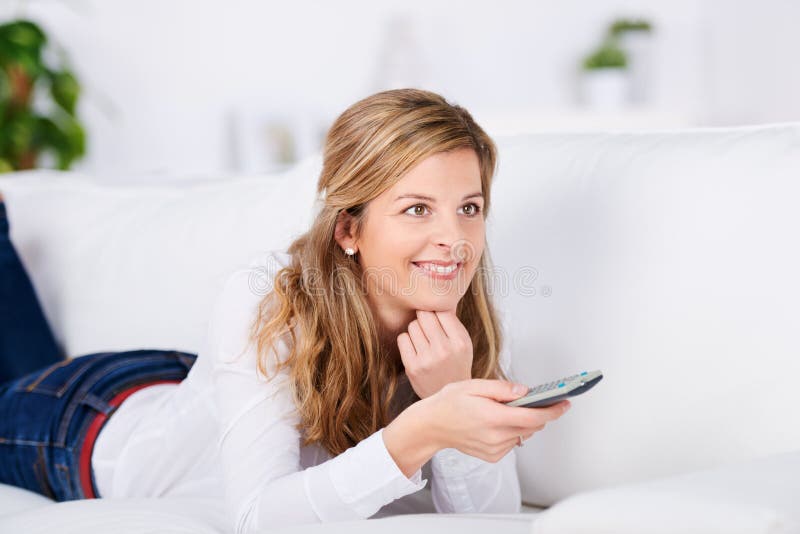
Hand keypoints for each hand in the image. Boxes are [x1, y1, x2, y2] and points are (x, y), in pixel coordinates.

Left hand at [397, 310, 472, 398]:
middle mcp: (445, 350)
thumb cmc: (454, 363)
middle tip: (428, 329)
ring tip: (424, 342)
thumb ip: (451, 322)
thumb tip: (433, 294)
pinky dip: (407, 341)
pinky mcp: (413, 367)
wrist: (447, 395)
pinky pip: (402, 338)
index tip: (437, 321)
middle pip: (425, 315)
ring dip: (415, 331)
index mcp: (461, 341)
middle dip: (424, 319)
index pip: (442, 310)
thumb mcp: (463, 343)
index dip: (437, 313)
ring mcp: (428, 359)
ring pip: (413, 326)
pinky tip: (415, 349)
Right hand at [424, 379, 570, 461]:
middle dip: (539, 412)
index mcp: (493, 417)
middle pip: (533, 426)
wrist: (431, 426)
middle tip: (537, 398)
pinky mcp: (493, 456)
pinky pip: (513, 442)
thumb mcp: (473, 385)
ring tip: (506, 408)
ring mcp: (495, 449)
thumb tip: (525, 391)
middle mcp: (496, 437)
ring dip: (523, 421)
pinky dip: (512, 431)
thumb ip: (502, 388)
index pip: (534, 416)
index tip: (565, 403)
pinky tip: (496, 421)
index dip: (553, 410)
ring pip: (523, 434)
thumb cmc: (449, 403)